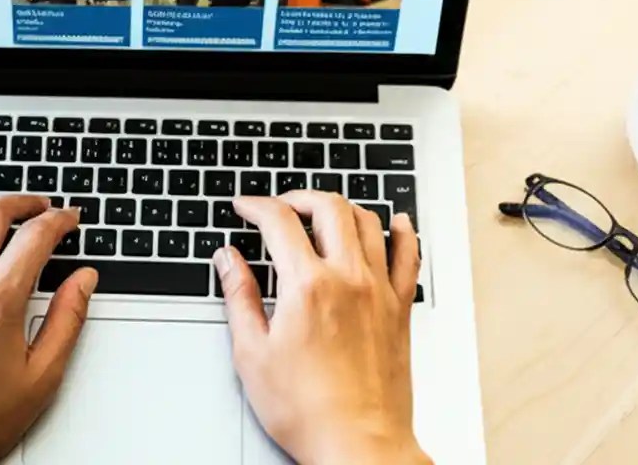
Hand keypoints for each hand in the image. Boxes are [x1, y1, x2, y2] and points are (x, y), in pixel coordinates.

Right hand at [215, 192, 427, 464]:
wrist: (357, 444)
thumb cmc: (307, 410)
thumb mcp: (252, 353)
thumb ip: (239, 297)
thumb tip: (228, 261)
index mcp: (307, 286)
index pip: (279, 221)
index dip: (255, 206)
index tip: (244, 207)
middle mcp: (348, 279)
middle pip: (329, 208)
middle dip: (299, 197)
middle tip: (280, 206)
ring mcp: (379, 291)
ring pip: (368, 222)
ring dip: (342, 207)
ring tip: (322, 212)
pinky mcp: (399, 309)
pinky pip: (408, 256)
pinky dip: (402, 231)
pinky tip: (395, 223)